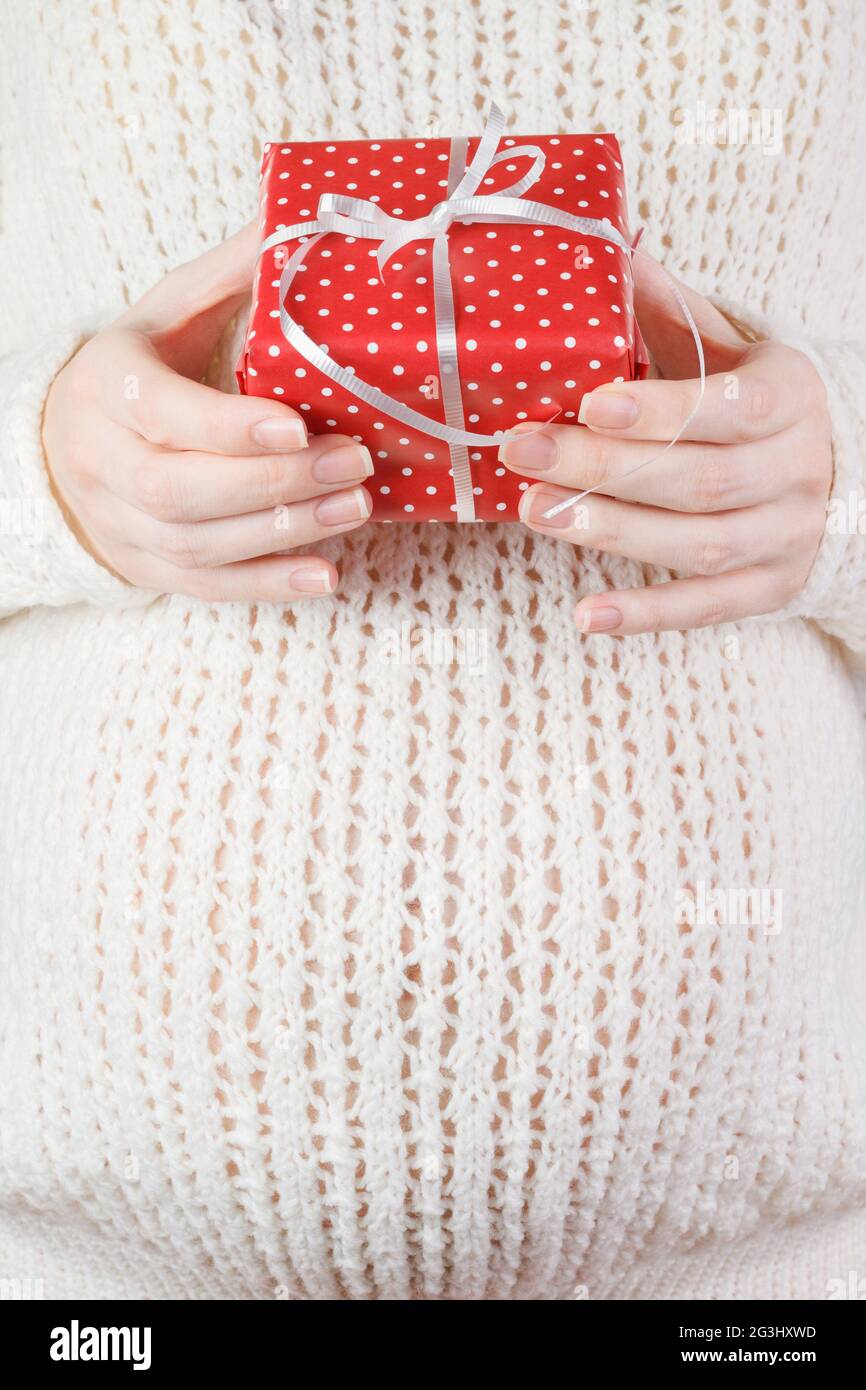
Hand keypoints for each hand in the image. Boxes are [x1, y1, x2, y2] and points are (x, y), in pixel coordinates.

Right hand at [43, 223, 372, 600]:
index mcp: (106, 385)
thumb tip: (302, 216)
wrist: (69, 443)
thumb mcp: (167, 314)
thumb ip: (229, 277)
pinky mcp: (146, 567)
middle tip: (354, 463)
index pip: (164, 413)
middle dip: (273, 482)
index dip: (230, 426)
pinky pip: (205, 587)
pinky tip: (324, 577)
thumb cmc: (139, 370)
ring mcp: (120, 523)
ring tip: (356, 507)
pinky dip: (267, 586)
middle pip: (181, 490)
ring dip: (282, 532)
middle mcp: (101, 461)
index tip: (298, 421)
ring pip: (197, 544)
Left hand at [499, 253, 832, 635]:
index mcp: (790, 398)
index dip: (660, 411)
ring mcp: (786, 538)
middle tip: (524, 452)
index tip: (588, 405)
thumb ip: (672, 314)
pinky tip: (587, 616)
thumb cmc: (763, 403)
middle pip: (697, 480)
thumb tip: (606, 249)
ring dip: (612, 533)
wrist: (845, 473)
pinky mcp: (769, 590)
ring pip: (697, 545)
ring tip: (537, 512)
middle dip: (604, 468)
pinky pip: (705, 608)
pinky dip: (646, 615)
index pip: (726, 408)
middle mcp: (796, 471)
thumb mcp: (735, 350)